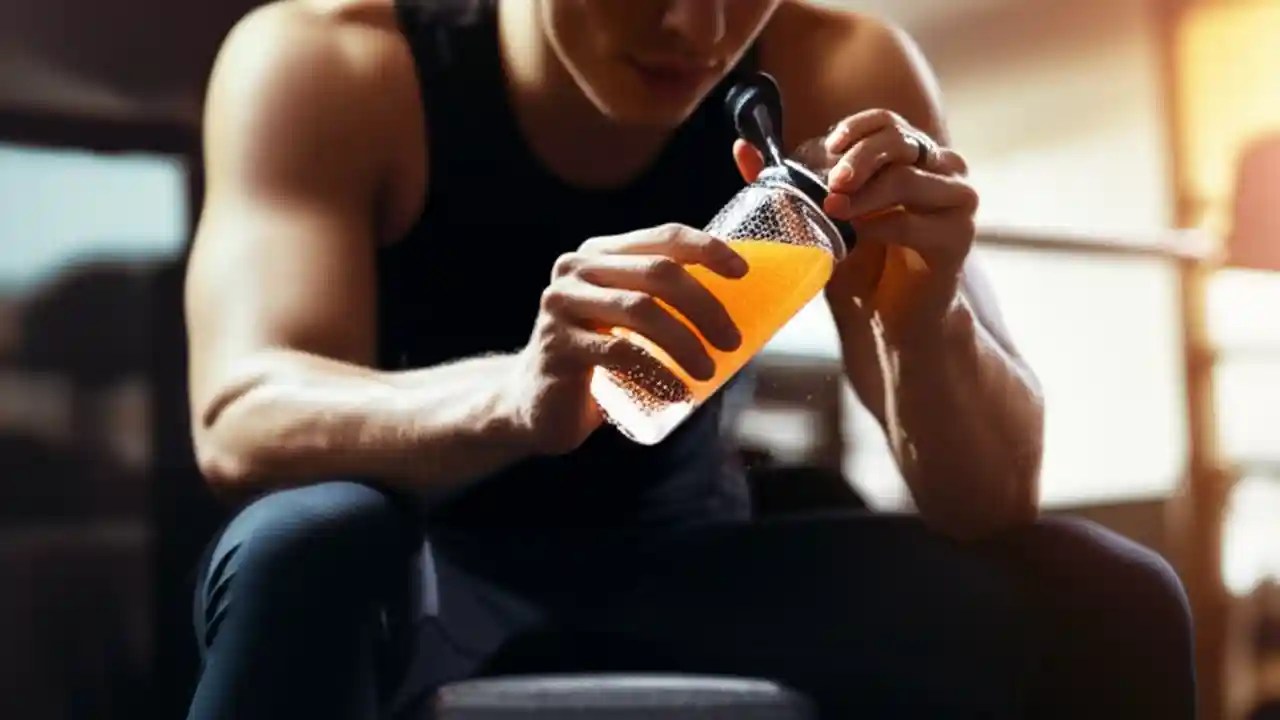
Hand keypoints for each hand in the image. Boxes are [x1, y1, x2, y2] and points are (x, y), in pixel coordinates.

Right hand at [504, 224, 745, 454]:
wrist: (534, 404)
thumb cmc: (597, 361)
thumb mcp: (629, 322)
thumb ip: (665, 304)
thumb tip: (745, 310)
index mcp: (600, 254)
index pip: (662, 237)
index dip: (707, 249)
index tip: (741, 273)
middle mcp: (577, 270)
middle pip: (657, 272)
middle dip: (705, 305)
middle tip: (732, 340)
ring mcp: (561, 306)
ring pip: (640, 310)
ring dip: (686, 341)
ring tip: (709, 370)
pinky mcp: (556, 347)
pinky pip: (617, 353)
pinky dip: (656, 372)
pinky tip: (676, 392)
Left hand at [733, 109, 977, 340]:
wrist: (889, 319)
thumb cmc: (859, 263)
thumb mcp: (820, 219)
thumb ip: (786, 183)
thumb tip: (741, 148)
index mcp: (910, 156)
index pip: (887, 122)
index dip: (856, 128)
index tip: (828, 146)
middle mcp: (940, 170)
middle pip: (900, 141)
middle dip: (858, 157)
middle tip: (830, 182)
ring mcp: (955, 201)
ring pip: (907, 178)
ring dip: (865, 193)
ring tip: (835, 211)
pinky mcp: (959, 236)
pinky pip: (915, 221)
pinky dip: (881, 226)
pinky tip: (859, 238)